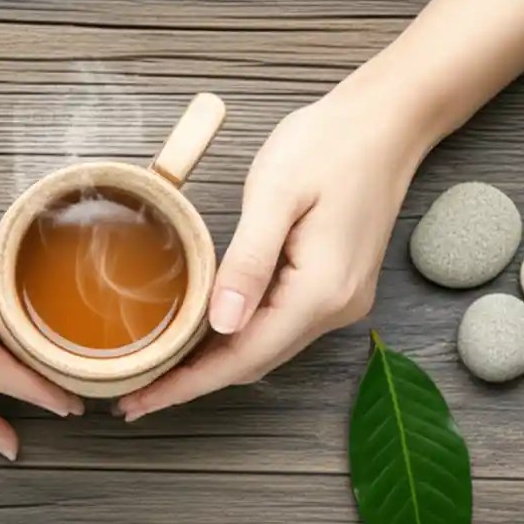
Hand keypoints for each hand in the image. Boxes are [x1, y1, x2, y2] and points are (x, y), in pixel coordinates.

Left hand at [119, 84, 429, 420]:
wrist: (387, 121)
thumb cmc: (331, 143)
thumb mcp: (277, 194)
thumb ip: (248, 261)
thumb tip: (221, 323)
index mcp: (321, 290)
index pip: (243, 357)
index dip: (188, 384)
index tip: (140, 402)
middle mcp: (337, 308)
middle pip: (254, 362)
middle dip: (194, 382)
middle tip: (135, 392)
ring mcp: (340, 300)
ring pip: (266, 347)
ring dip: (216, 362)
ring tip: (160, 367)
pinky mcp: (336, 287)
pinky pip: (279, 325)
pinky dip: (239, 336)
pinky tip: (206, 332)